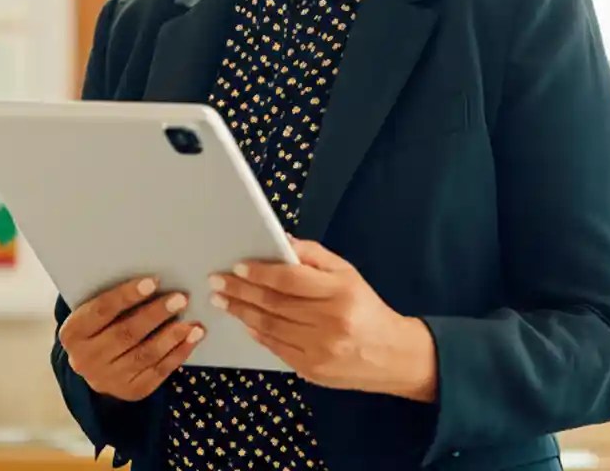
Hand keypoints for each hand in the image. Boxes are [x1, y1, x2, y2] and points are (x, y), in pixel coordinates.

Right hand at [58, 276, 205, 402]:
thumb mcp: (96, 313)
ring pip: (144, 355)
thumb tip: (154, 280)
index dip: (127, 295)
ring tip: (192, 321)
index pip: (101, 310)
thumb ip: (115, 299)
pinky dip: (179, 353)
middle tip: (181, 298)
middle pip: (125, 334)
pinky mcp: (130, 391)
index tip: (154, 281)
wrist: (96, 365)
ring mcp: (107, 379)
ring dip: (172, 336)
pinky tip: (193, 337)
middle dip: (156, 314)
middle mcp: (85, 359)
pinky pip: (158, 372)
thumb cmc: (102, 325)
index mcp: (73, 333)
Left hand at [208, 237, 436, 401]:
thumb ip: (315, 256)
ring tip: (222, 300)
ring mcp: (319, 349)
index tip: (237, 267)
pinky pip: (275, 347)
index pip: (290, 279)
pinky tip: (244, 320)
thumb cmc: (366, 308)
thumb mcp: (348, 274)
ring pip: (269, 326)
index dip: (260, 272)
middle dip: (240, 291)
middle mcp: (329, 321)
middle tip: (217, 281)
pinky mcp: (311, 369)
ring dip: (241, 311)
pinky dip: (256, 332)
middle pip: (273, 303)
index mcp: (340, 292)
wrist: (392, 355)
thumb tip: (281, 240)